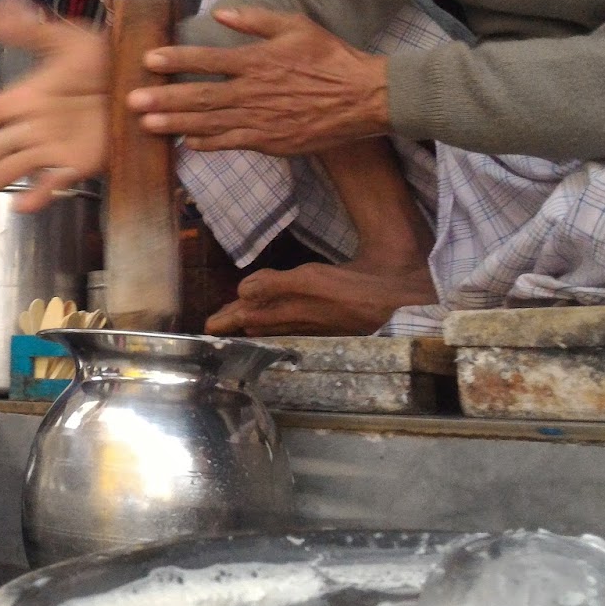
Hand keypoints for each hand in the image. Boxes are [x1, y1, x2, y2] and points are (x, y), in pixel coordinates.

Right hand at [0, 0, 107, 211]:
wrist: (145, 76)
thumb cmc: (105, 56)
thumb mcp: (62, 39)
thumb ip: (20, 31)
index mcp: (22, 100)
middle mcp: (30, 128)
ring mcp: (54, 148)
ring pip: (7, 171)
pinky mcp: (82, 163)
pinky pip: (55, 182)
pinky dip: (39, 195)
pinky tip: (20, 209)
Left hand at [127, 7, 390, 155]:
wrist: (364, 98)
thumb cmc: (330, 58)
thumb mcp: (296, 26)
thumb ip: (256, 19)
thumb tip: (221, 12)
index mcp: (257, 60)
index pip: (207, 59)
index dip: (176, 59)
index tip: (148, 60)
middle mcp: (253, 91)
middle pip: (200, 96)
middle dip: (163, 98)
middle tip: (132, 101)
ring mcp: (260, 120)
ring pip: (209, 123)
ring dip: (175, 123)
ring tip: (146, 124)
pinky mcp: (270, 142)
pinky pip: (231, 144)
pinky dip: (207, 144)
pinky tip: (186, 144)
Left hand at [204, 262, 434, 336]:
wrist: (396, 298)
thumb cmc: (352, 288)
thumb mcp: (311, 280)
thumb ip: (275, 285)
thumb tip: (241, 292)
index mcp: (288, 312)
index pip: (247, 317)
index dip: (226, 319)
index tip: (207, 325)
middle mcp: (297, 322)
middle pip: (257, 323)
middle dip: (235, 323)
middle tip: (215, 325)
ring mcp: (312, 323)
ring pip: (273, 325)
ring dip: (253, 323)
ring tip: (239, 323)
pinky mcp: (327, 319)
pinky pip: (290, 323)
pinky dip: (275, 320)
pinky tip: (278, 320)